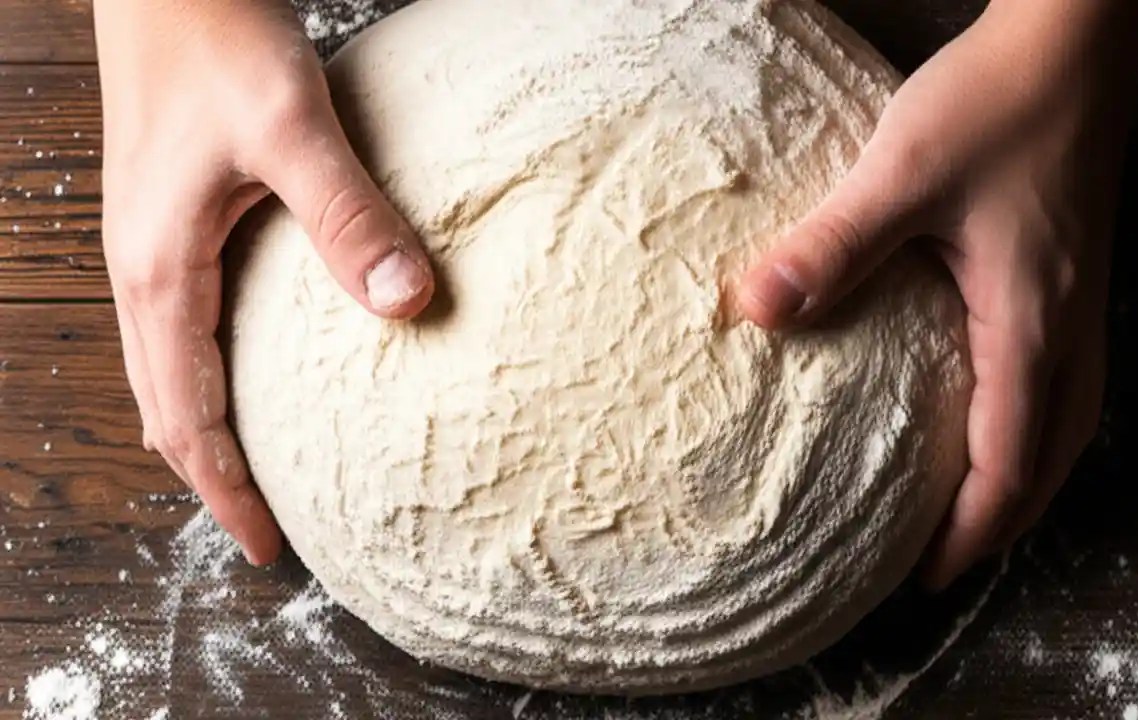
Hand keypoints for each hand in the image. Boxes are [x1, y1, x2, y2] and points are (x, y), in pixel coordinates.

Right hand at [95, 0, 435, 564]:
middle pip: (166, 412)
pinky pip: (184, 328)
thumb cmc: (217, 41)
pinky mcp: (175, 219)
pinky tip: (255, 374)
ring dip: (209, 431)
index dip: (227, 492)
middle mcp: (144, 271)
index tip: (269, 549)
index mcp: (161, 272)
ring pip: (169, 373)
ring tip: (259, 474)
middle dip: (214, 479)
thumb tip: (410, 306)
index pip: (186, 420)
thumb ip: (349, 217)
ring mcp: (152, 246)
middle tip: (267, 532)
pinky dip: (211, 377)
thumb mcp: (292, 128)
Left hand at [738, 1, 1137, 587]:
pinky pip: (1062, 380)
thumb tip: (754, 311)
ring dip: (1023, 477)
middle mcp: (1067, 329)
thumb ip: (830, 248)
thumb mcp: (901, 175)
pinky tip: (992, 409)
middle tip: (944, 560)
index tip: (923, 578)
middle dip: (1001, 522)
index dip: (970, 532)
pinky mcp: (1069, 275)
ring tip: (973, 507)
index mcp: (1030, 327)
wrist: (1071, 43)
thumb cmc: (996, 106)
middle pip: (1051, 461)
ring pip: (1066, 425)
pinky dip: (1033, 425)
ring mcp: (1077, 303)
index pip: (1011, 465)